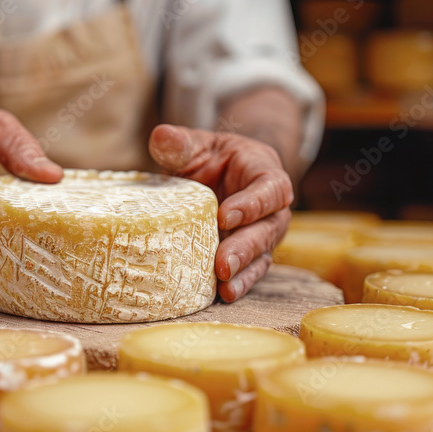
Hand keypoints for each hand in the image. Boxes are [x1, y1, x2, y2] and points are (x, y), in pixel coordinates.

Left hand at [148, 124, 293, 301]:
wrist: (215, 179)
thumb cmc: (209, 159)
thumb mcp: (197, 146)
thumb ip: (182, 143)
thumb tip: (160, 135)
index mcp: (264, 174)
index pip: (269, 189)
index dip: (252, 203)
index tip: (225, 216)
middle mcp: (271, 209)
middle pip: (267, 229)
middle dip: (246, 247)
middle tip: (222, 262)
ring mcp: (262, 236)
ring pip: (261, 256)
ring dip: (243, 272)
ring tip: (225, 286)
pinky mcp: (248, 257)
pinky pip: (249, 273)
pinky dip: (238, 284)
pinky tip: (223, 296)